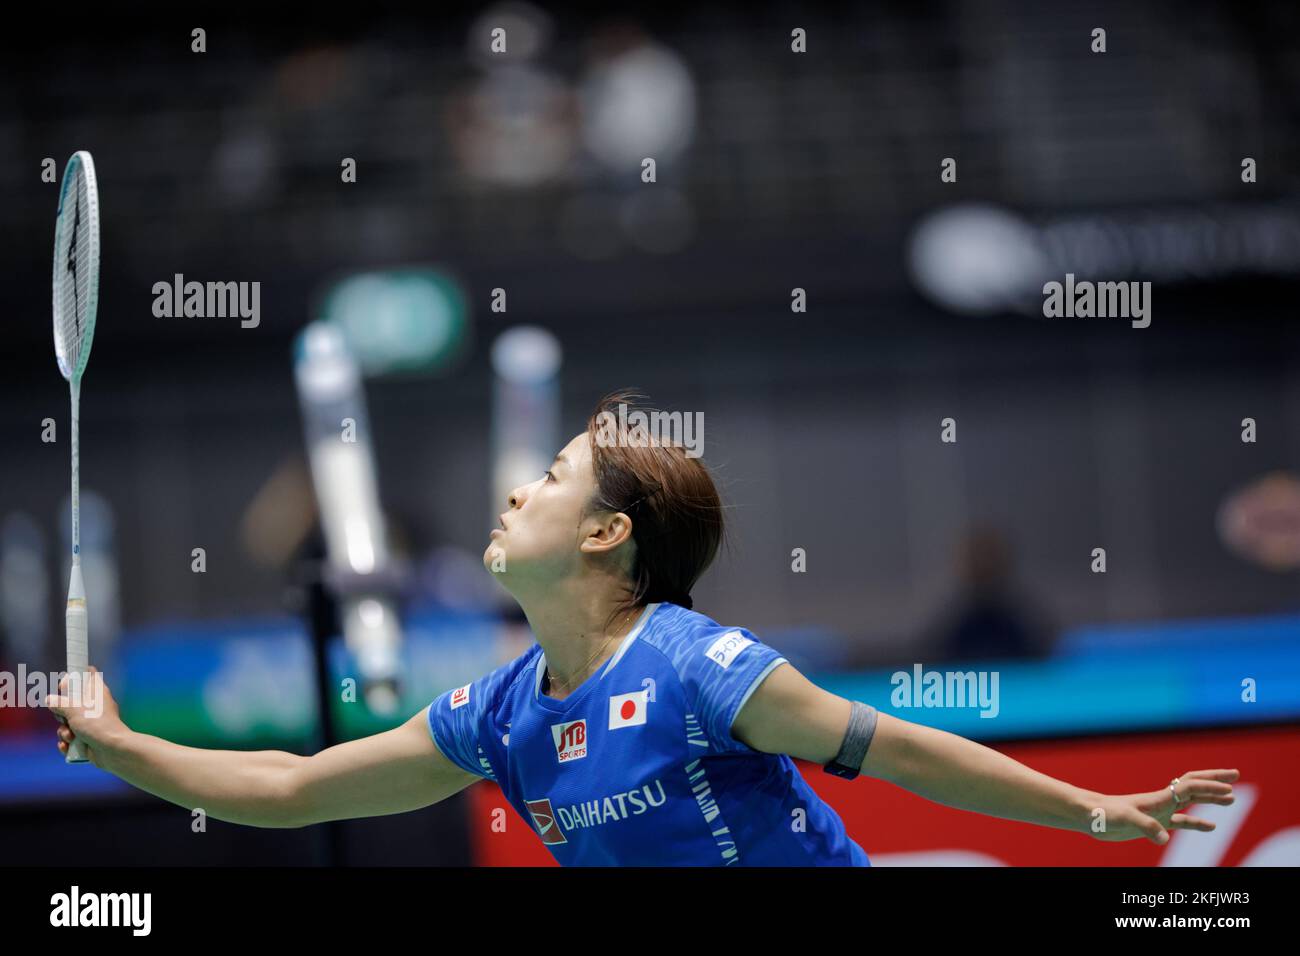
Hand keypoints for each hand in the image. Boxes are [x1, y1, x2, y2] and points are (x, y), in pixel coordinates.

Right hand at [43, 666, 127, 765]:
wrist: (112, 749)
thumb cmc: (96, 723)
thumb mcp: (74, 709)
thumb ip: (60, 703)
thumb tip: (49, 699)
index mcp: (97, 692)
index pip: (89, 675)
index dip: (75, 678)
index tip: (64, 686)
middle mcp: (95, 705)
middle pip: (71, 702)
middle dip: (62, 714)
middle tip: (64, 718)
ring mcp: (92, 722)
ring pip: (68, 722)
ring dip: (64, 731)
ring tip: (70, 737)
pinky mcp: (88, 738)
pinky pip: (71, 737)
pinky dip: (67, 743)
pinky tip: (67, 746)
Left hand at [1088, 769, 1238, 843]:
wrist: (1090, 815)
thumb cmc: (1104, 814)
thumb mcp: (1124, 819)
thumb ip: (1145, 827)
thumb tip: (1165, 839)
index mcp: (1159, 799)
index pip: (1190, 788)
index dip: (1210, 787)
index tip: (1229, 789)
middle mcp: (1163, 801)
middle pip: (1195, 787)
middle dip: (1215, 781)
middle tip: (1236, 776)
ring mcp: (1160, 811)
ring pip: (1192, 802)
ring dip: (1211, 799)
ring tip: (1231, 799)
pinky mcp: (1155, 823)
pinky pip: (1182, 823)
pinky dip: (1198, 824)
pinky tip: (1211, 827)